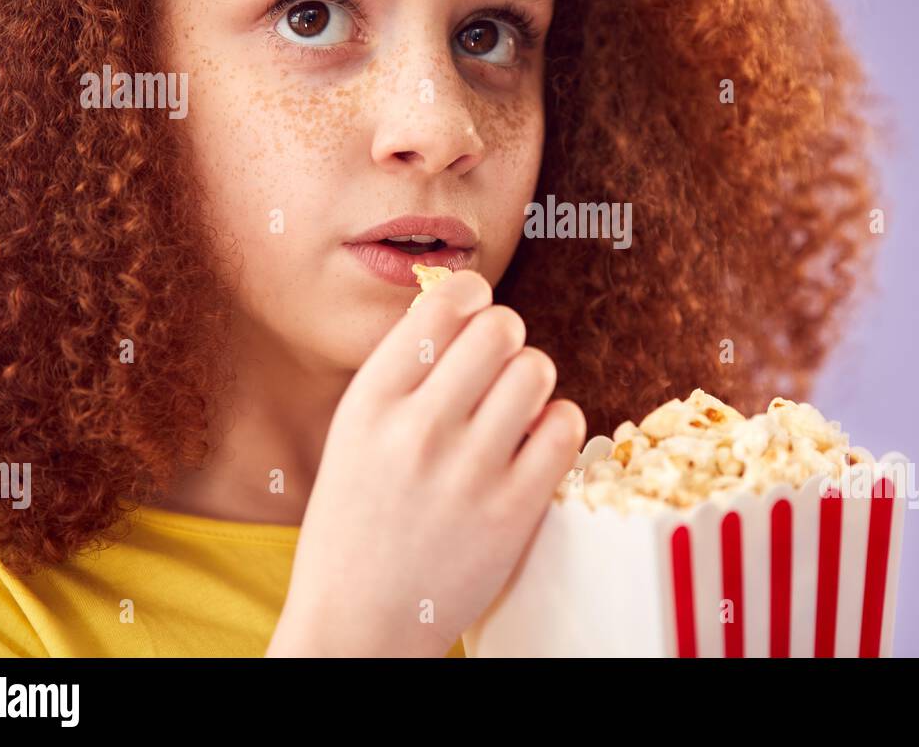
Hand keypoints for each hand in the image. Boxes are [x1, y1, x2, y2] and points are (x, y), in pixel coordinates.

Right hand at [266, 270, 584, 655]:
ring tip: (516, 410)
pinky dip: (558, 425)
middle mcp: (418, 428)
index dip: (472, 296)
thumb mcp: (353, 433)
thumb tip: (463, 303)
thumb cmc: (358, 521)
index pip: (444, 304)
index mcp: (370, 401)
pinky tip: (535, 442)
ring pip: (538, 370)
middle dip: (508, 339)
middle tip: (498, 367)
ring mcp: (468, 470)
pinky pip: (565, 427)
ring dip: (533, 381)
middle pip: (501, 328)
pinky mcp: (512, 510)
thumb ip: (403, 373)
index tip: (476, 313)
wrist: (358, 622)